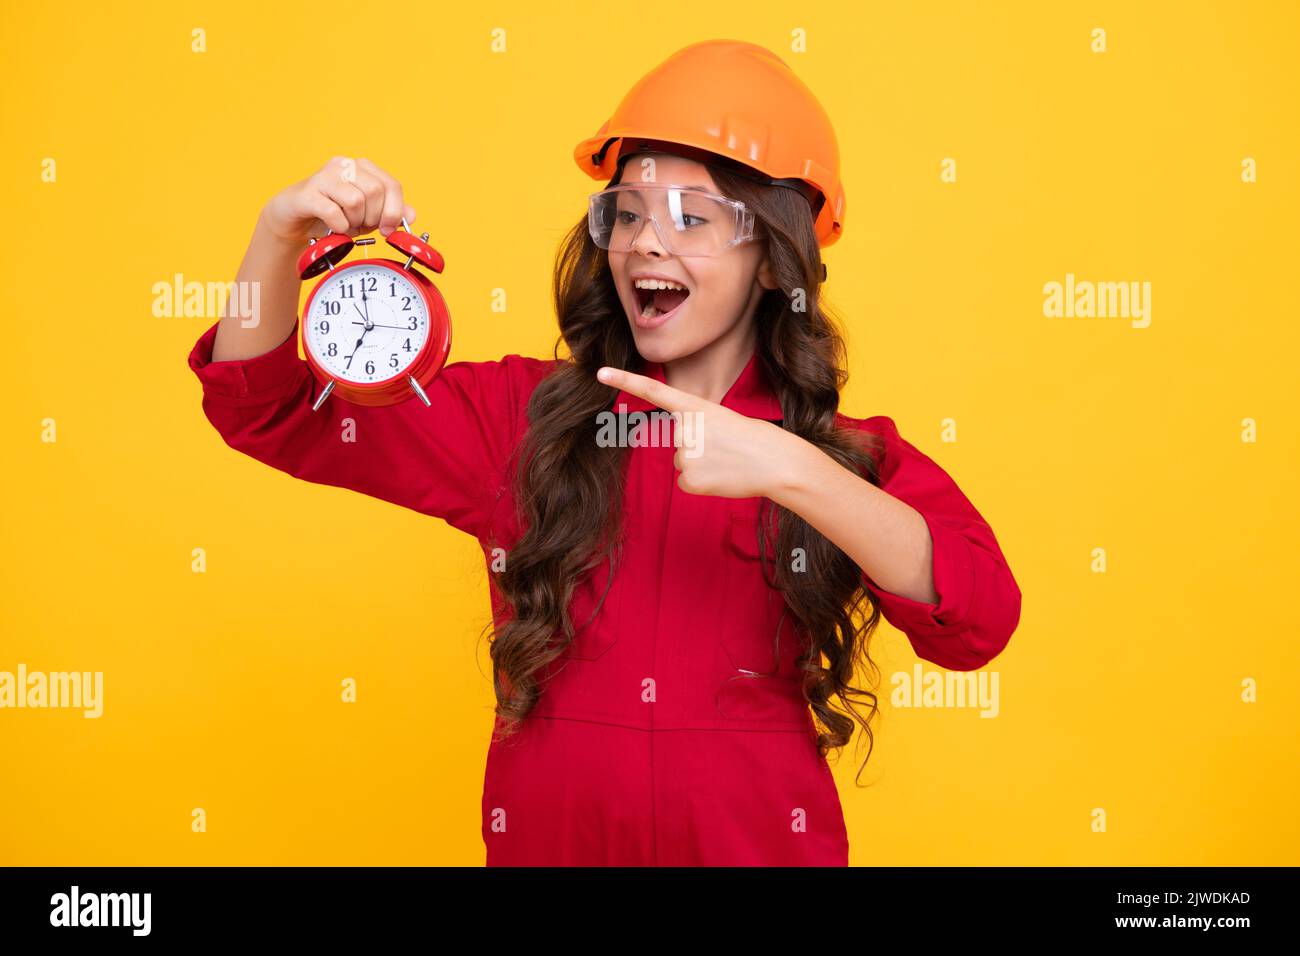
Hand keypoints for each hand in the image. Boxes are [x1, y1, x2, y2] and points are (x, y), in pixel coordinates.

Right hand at [260, 156, 416, 245]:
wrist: (294, 220)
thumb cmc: (332, 215)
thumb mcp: (367, 215)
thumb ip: (391, 213)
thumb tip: (412, 214)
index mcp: (362, 168)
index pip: (392, 185)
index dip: (395, 211)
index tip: (388, 229)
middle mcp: (344, 166)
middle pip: (375, 192)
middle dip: (372, 217)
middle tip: (360, 226)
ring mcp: (324, 176)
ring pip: (355, 200)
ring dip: (354, 222)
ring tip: (345, 225)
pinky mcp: (307, 193)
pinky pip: (333, 212)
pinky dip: (339, 226)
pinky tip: (334, 228)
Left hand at [596, 365, 800, 498]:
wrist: (776, 462)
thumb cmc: (754, 441)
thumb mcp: (722, 421)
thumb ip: (696, 429)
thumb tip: (684, 456)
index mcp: (694, 407)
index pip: (653, 390)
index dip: (624, 380)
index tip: (600, 372)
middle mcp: (683, 428)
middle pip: (677, 442)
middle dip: (697, 448)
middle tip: (725, 447)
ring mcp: (684, 454)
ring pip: (683, 463)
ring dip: (703, 466)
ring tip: (728, 462)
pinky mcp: (688, 479)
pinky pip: (686, 482)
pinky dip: (703, 483)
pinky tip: (722, 477)